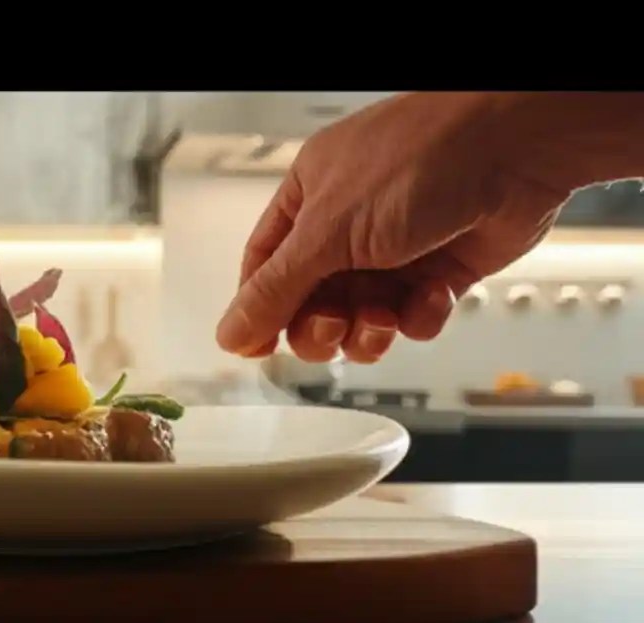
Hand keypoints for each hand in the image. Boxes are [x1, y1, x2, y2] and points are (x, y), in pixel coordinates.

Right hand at [214, 91, 638, 363]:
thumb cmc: (421, 159)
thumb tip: (230, 331)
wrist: (518, 147)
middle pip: (311, 302)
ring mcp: (396, 247)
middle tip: (333, 328)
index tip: (259, 348)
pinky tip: (430, 297)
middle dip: (321, 326)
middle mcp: (349, 223)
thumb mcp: (328, 231)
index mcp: (309, 197)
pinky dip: (419, 316)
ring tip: (383, 317)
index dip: (259, 311)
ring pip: (362, 316)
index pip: (265, 267)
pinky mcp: (441, 269)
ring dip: (369, 329)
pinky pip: (413, 315)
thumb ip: (276, 290)